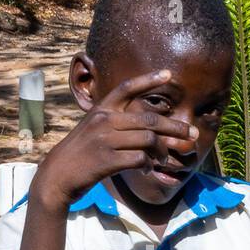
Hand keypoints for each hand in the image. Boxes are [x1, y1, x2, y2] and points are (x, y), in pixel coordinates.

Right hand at [30, 70, 199, 209]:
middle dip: (176, 127)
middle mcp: (104, 120)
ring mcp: (105, 140)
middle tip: (193, 133)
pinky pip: (139, 159)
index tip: (169, 73)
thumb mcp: (91, 129)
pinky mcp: (107, 160)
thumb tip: (145, 127)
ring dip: (162, 152)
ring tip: (164, 159)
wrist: (56, 175)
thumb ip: (113, 122)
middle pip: (150, 120)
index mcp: (101, 110)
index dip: (149, 79)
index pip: (127, 88)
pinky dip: (148, 165)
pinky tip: (147, 169)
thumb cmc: (79, 154)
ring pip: (148, 139)